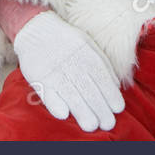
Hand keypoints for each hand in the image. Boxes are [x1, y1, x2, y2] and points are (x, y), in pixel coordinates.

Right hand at [12, 11, 124, 131]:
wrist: (37, 28)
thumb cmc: (67, 40)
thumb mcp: (88, 44)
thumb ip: (103, 64)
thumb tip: (115, 86)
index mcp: (87, 56)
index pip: (103, 79)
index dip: (111, 96)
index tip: (117, 109)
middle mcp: (73, 64)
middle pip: (89, 91)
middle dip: (101, 110)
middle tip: (108, 124)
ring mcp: (55, 71)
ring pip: (71, 95)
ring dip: (82, 112)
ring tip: (91, 126)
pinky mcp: (39, 77)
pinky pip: (48, 94)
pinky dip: (55, 105)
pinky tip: (64, 114)